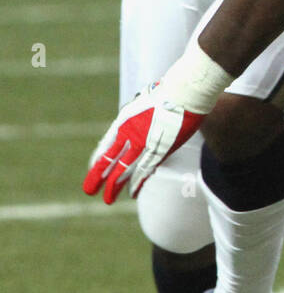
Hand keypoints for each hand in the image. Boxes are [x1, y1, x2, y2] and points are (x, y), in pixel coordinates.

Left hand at [83, 83, 204, 203]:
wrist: (184, 93)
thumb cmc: (166, 93)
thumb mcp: (142, 103)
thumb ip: (135, 119)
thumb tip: (130, 129)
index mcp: (124, 122)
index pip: (105, 146)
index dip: (97, 160)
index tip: (92, 170)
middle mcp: (131, 134)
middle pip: (110, 161)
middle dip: (99, 177)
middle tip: (89, 191)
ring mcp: (146, 144)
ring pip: (126, 170)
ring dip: (116, 185)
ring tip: (108, 199)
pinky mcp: (162, 151)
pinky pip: (146, 171)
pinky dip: (138, 182)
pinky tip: (133, 192)